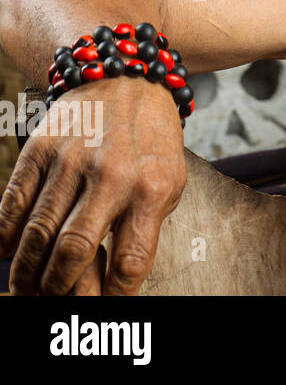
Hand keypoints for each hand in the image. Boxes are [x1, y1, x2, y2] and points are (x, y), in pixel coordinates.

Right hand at [0, 78, 186, 294]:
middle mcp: (111, 175)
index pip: (130, 260)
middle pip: (74, 251)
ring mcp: (72, 161)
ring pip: (38, 232)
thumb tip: (112, 280)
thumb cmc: (151, 139)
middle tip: (53, 301)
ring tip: (27, 288)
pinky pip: (13, 202)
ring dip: (28, 270)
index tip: (106, 305)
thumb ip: (144, 227)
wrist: (127, 79)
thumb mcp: (169, 180)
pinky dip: (4, 235)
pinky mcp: (41, 149)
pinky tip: (6, 252)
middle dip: (60, 288)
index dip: (115, 294)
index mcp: (152, 188)